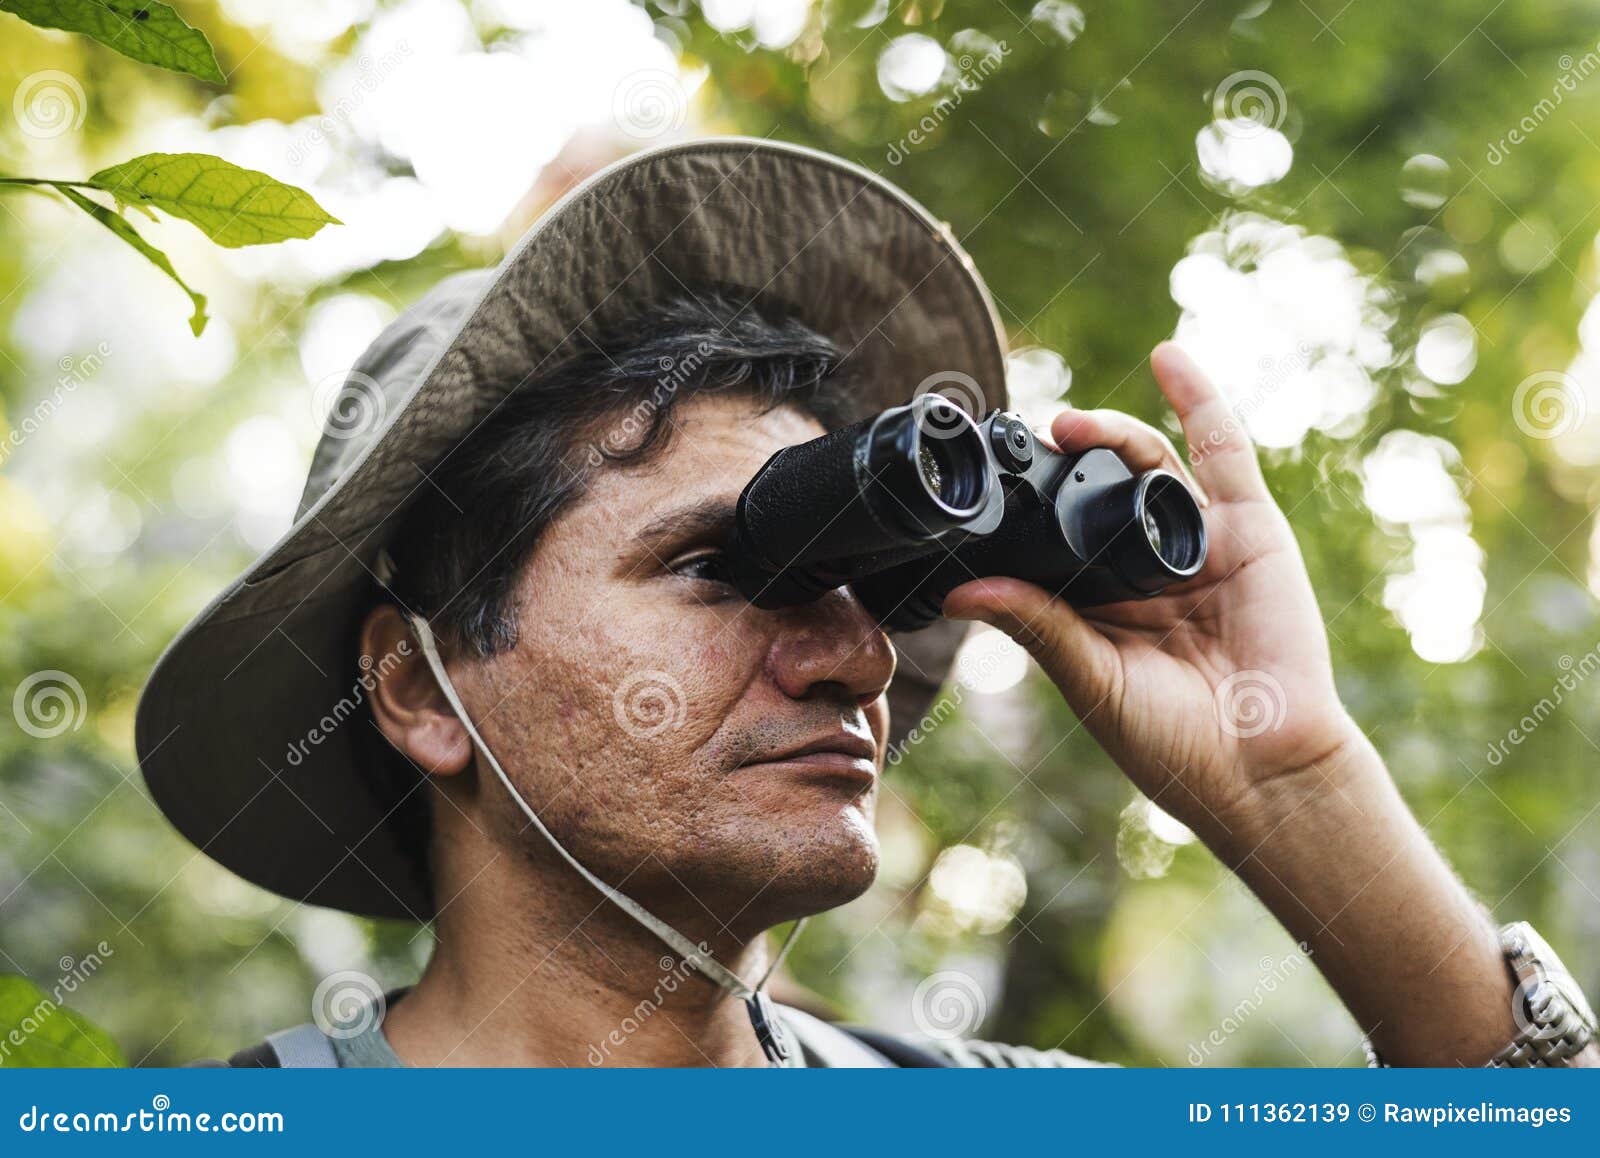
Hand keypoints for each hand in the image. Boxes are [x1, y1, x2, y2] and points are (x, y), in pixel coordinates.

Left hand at [944, 343, 1360, 846]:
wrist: (1263, 766)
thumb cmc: (1173, 742)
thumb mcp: (1090, 678)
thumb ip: (1035, 624)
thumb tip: (959, 590)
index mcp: (1101, 603)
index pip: (1051, 533)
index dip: (1020, 502)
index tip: (975, 476)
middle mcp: (1144, 566)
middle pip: (1095, 488)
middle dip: (1058, 459)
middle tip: (1015, 441)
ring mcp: (1197, 542)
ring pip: (1146, 464)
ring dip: (1106, 433)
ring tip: (1062, 425)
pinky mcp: (1249, 527)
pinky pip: (1222, 449)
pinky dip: (1198, 397)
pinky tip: (1168, 357)